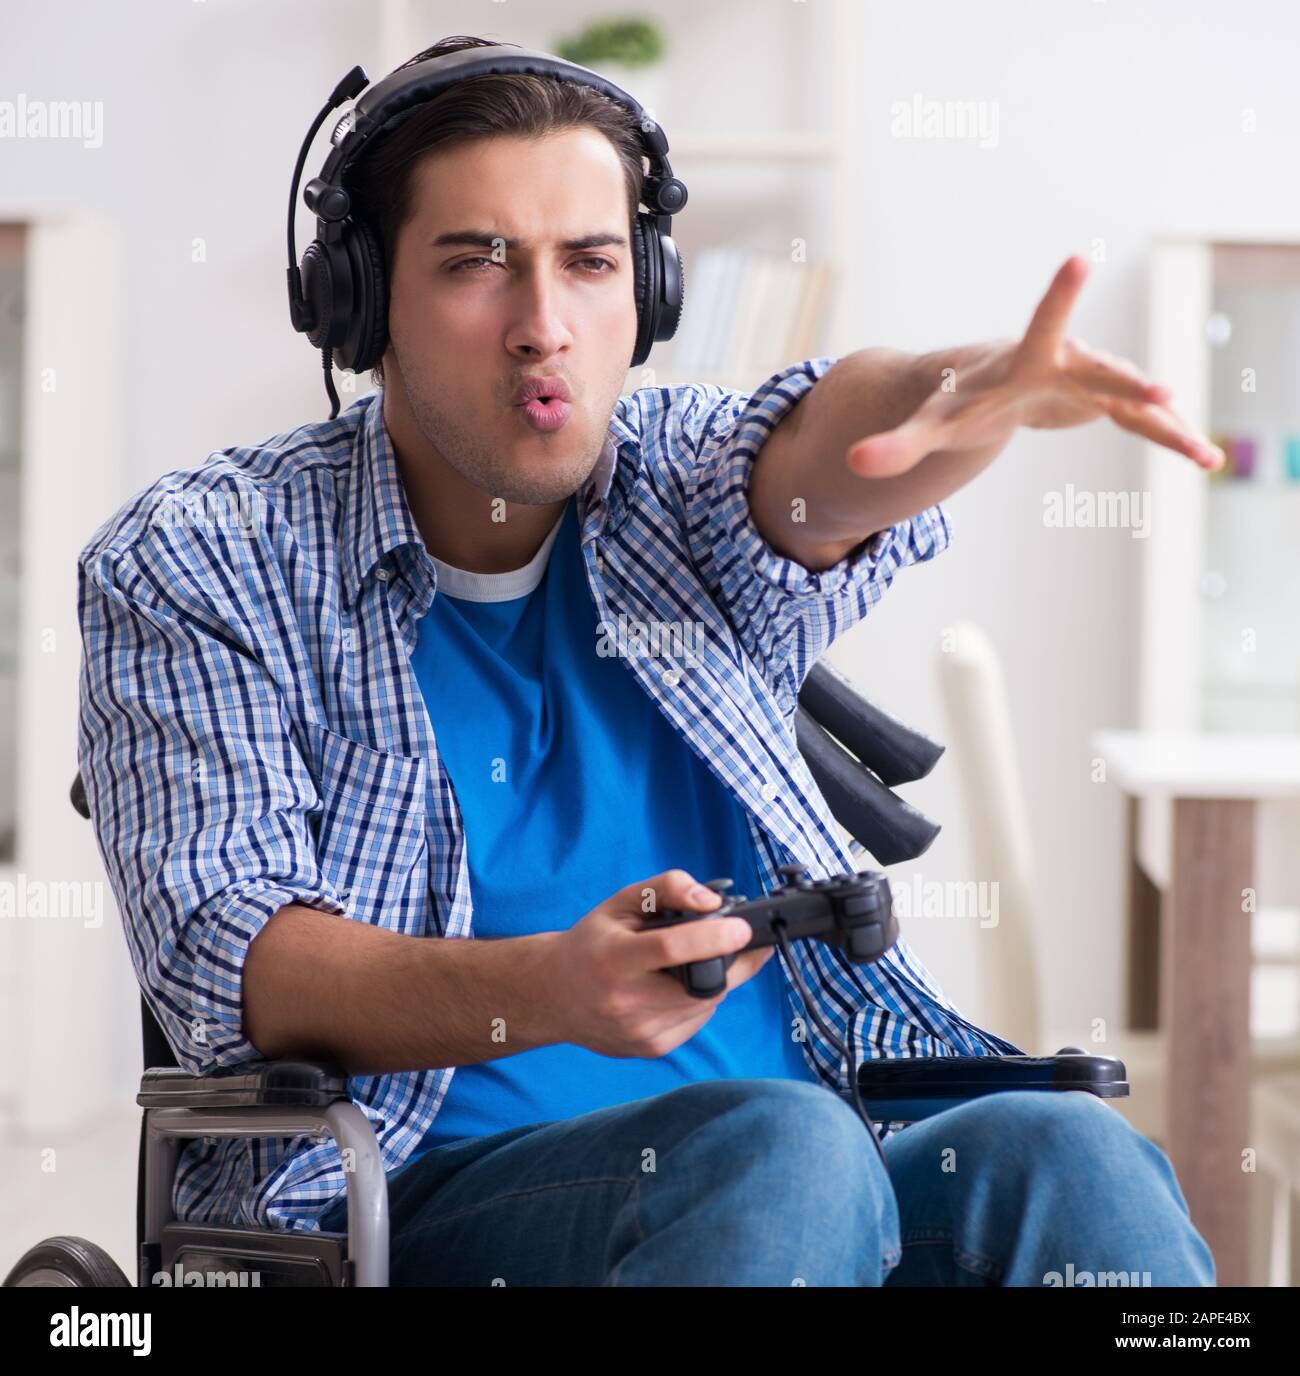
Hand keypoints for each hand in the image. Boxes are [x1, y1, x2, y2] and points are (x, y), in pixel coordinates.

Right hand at [554, 868, 774, 1058]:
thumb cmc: (591, 944)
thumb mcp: (620, 902)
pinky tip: (680, 985)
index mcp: (614, 959)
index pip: (671, 949)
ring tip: (697, 958)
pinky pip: (698, 1020)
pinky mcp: (652, 1049)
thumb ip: (666, 888)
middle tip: (736, 937)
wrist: (554, 996)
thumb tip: (712, 902)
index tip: (743, 927)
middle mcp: (626, 1002)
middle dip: (729, 959)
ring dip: (716, 978)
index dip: (714, 938)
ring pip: (708, 1003)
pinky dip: (701, 1000)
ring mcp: (641, 1032)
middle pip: (702, 983)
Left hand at [844, 255, 1225, 479]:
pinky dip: (1171, 440)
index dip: (1058, 296)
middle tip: (1158, 392)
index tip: (1078, 259)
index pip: (1041, 325)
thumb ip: (894, 445)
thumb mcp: (928, 428)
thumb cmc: (960, 401)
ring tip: (1201, 452)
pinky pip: (1143, 425)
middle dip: (1127, 382)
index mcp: (1025, 360)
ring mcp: (1092, 383)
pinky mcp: (1107, 405)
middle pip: (1100, 372)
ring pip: (1133, 404)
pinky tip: (1205, 458)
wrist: (996, 388)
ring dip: (1164, 425)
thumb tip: (853, 464)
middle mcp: (1068, 363)